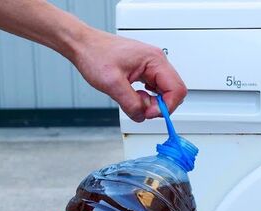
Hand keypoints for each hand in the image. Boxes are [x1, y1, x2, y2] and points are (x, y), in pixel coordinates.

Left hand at [70, 30, 185, 121]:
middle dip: (160, 106)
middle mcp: (157, 61)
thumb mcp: (111, 84)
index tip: (150, 114)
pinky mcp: (146, 70)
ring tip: (134, 100)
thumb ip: (131, 103)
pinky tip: (134, 95)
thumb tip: (142, 116)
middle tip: (142, 109)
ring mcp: (152, 65)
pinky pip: (156, 89)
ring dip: (152, 102)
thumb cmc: (95, 55)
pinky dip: (147, 98)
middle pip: (174, 92)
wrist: (83, 45)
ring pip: (165, 92)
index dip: (166, 107)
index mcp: (154, 60)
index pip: (176, 90)